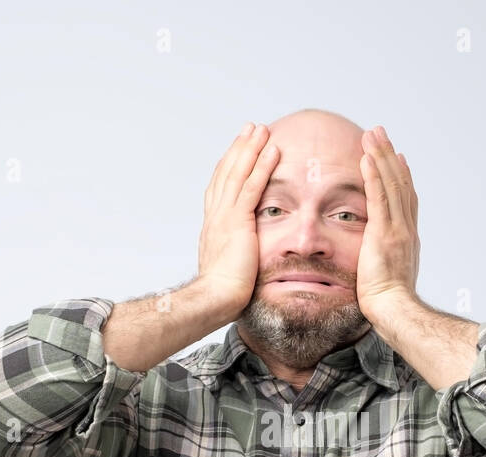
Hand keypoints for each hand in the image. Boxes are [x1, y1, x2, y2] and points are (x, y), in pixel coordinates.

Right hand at [197, 122, 280, 311]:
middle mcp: (215, 215)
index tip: (239, 150)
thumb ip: (235, 253)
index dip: (229, 166)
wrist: (215, 299)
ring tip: (262, 130)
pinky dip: (261, 167)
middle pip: (226, 173)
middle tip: (251, 129)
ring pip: (238, 173)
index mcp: (213, 225)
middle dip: (239, 149)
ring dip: (251, 149)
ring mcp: (225, 216)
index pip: (220, 188)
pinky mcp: (238, 222)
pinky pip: (252, 188)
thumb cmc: (223, 293)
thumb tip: (244, 255)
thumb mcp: (228, 266)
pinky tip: (272, 150)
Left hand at [356, 126, 420, 318]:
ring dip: (381, 156)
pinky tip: (367, 158)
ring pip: (391, 184)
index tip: (397, 157)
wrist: (394, 310)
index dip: (402, 176)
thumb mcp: (388, 276)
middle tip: (380, 133)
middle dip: (389, 156)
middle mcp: (406, 228)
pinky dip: (374, 175)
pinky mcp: (384, 233)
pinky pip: (379, 198)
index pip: (406, 199)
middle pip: (400, 184)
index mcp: (407, 238)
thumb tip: (377, 261)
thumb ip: (383, 261)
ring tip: (372, 134)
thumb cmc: (389, 303)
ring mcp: (397, 229)